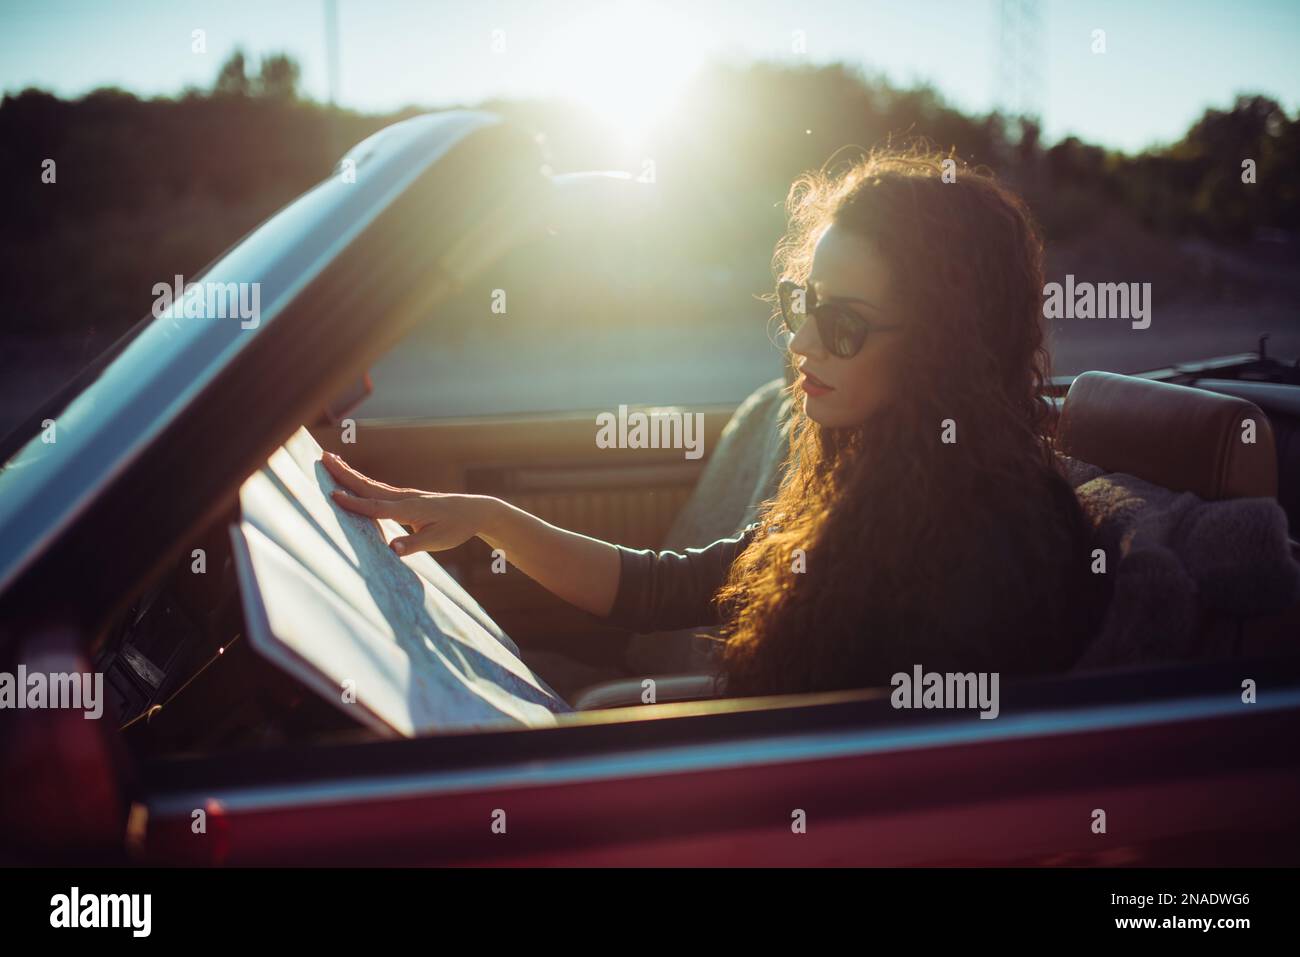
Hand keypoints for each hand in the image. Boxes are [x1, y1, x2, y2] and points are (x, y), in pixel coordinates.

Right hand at [321, 451, 494, 554]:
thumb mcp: (438, 541)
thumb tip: (391, 550)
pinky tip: (354, 479)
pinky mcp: (406, 498)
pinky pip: (378, 488)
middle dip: (344, 474)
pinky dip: (362, 482)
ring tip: (330, 460)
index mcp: (409, 509)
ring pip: (371, 484)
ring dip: (349, 473)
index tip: (332, 496)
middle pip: (368, 486)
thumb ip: (414, 544)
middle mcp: (403, 498)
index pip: (376, 507)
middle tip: (322, 458)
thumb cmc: (456, 527)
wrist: (475, 511)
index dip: (354, 504)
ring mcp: (404, 496)